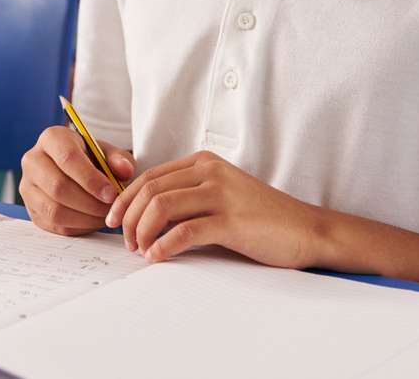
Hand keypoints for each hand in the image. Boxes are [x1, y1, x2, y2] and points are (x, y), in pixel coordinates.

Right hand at [19, 125, 135, 235]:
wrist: (73, 171)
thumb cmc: (90, 160)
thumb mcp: (107, 153)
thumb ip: (119, 159)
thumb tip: (125, 171)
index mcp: (52, 138)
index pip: (68, 158)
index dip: (91, 178)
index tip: (111, 193)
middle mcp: (33, 160)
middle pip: (58, 187)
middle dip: (90, 202)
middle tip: (111, 208)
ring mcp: (28, 187)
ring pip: (54, 210)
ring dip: (85, 218)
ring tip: (104, 215)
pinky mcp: (31, 210)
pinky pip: (54, 225)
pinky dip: (78, 227)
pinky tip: (92, 220)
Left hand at [106, 150, 325, 266]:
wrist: (306, 230)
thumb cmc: (261, 219)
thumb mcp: (220, 196)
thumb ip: (187, 198)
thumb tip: (143, 216)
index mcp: (203, 162)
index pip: (149, 176)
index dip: (124, 200)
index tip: (113, 221)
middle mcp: (210, 171)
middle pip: (150, 190)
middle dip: (128, 217)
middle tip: (124, 242)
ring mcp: (221, 193)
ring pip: (161, 206)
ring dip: (142, 231)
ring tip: (139, 251)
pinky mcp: (231, 220)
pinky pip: (184, 231)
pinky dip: (163, 245)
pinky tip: (157, 257)